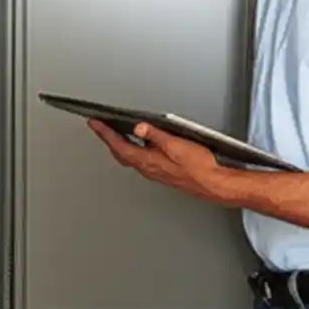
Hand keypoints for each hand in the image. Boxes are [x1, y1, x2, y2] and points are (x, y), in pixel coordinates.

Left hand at [89, 120, 230, 203]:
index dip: (105, 133)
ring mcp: (156, 172)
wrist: (214, 184)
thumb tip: (139, 127)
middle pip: (121, 153)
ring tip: (114, 133)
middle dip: (108, 139)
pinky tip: (140, 145)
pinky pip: (142, 160)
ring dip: (120, 145)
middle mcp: (149, 168)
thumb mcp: (176, 145)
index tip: (94, 123)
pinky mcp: (163, 172)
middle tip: (99, 128)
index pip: (119, 145)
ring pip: (130, 157)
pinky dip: (134, 150)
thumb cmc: (200, 168)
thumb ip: (156, 135)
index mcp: (148, 161)